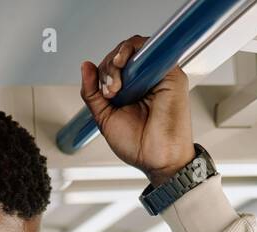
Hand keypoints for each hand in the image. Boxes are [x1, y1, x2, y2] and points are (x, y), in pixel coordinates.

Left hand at [80, 34, 195, 186]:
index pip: (115, 64)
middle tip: (109, 91)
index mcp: (132, 90)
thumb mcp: (104, 117)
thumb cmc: (138, 145)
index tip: (103, 92)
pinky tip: (122, 69)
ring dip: (116, 61)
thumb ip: (92, 93)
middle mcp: (146, 80)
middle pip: (122, 54)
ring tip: (116, 87)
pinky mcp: (171, 74)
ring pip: (134, 47)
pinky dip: (131, 52)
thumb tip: (85, 67)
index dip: (105, 71)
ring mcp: (158, 75)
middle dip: (108, 68)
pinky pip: (150, 48)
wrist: (157, 160)